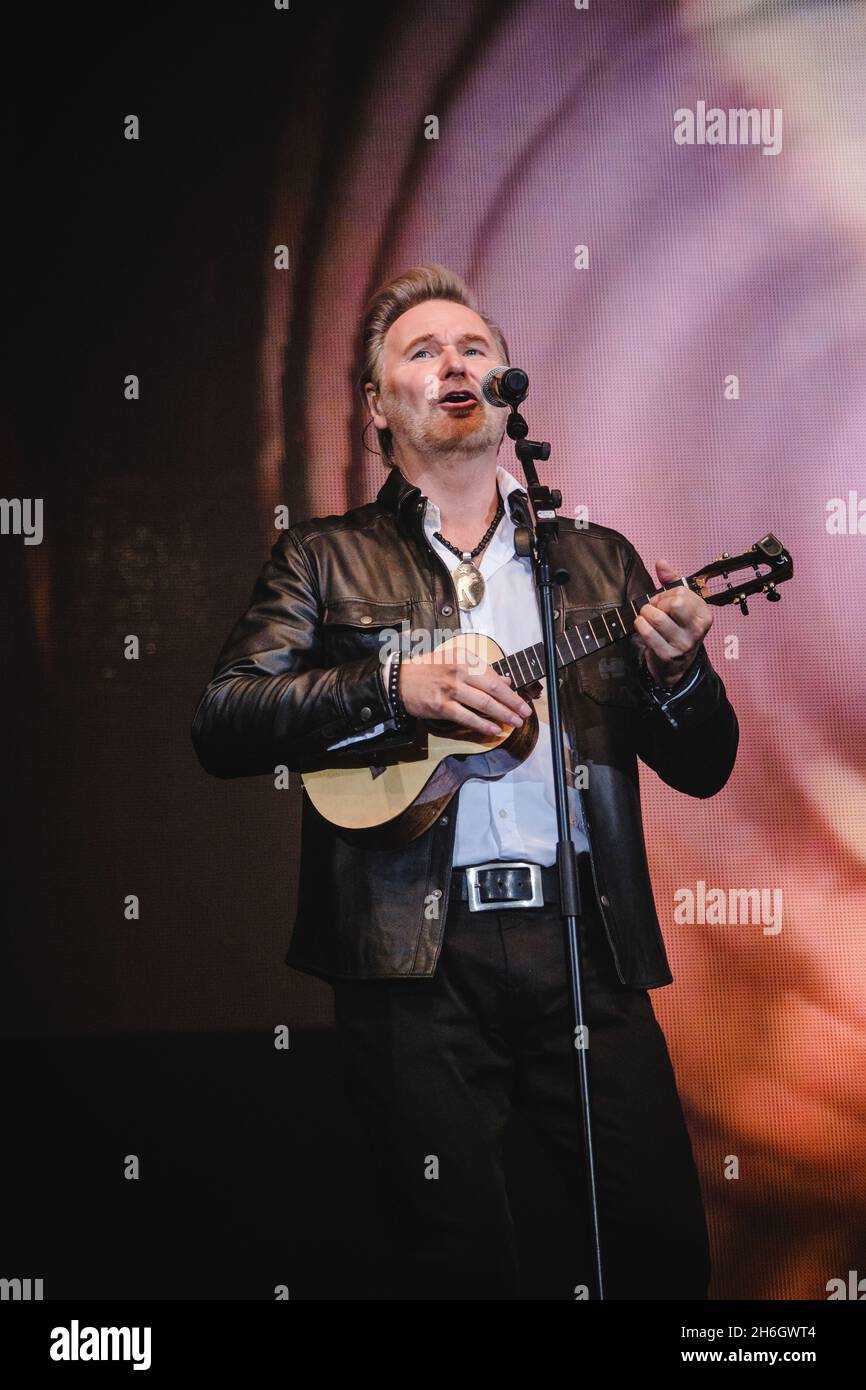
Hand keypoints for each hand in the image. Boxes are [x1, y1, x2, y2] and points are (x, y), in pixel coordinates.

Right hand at [399, 651, 532, 736]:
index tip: (521, 699)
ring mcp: (450, 690)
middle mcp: (458, 672)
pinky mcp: (442, 706)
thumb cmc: (428, 671)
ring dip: (502, 715)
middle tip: (525, 712)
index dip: (509, 689)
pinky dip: (483, 724)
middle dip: (512, 702)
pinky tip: (494, 729)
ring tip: (515, 722)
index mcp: (464, 658)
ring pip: (483, 704)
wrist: (400, 681)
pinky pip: (467, 717)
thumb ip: (481, 670)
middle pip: (493, 689)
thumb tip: (505, 679)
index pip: (492, 675)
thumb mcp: (455, 662)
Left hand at [634, 558, 711, 686]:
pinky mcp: (667, 655)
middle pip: (673, 604)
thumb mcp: (680, 605)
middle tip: (654, 610)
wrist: (676, 665)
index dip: (666, 595)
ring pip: (657, 618)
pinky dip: (640, 626)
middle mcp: (697, 630)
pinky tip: (642, 627)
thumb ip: (670, 581)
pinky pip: (647, 633)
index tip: (663, 602)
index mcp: (704, 614)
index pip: (681, 593)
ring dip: (645, 614)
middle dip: (657, 603)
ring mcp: (683, 644)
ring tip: (646, 618)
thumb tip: (661, 563)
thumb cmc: (677, 629)